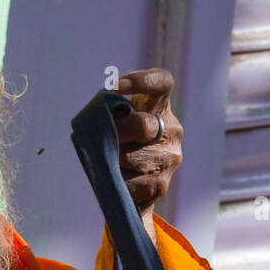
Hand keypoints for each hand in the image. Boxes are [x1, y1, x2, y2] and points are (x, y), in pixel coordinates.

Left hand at [115, 68, 182, 240]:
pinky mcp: (161, 184)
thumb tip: (97, 120)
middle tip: (100, 138)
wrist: (129, 189)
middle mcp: (172, 130)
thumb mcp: (118, 123)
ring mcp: (170, 158)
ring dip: (113, 160)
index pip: (162, 83)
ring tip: (105, 163)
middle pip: (142, 125)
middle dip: (116, 132)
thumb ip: (111, 115)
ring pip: (132, 157)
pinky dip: (116, 182)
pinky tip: (113, 181)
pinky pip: (132, 182)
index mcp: (160, 107)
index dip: (141, 80)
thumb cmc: (119, 146)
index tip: (115, 86)